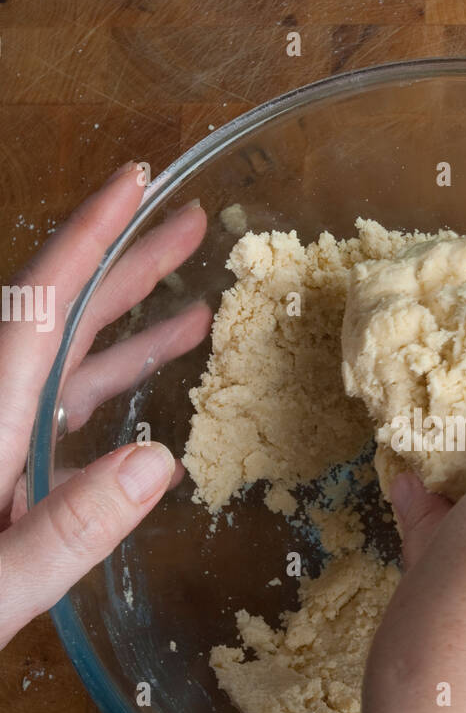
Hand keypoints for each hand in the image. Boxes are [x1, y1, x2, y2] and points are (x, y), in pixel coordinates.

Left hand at [0, 163, 209, 647]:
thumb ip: (66, 532)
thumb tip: (159, 463)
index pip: (42, 303)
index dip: (90, 234)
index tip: (137, 180)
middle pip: (57, 314)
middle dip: (125, 260)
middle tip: (191, 218)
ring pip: (63, 361)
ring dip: (129, 325)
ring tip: (199, 295)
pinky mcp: (0, 472)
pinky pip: (58, 410)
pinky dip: (109, 390)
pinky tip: (155, 401)